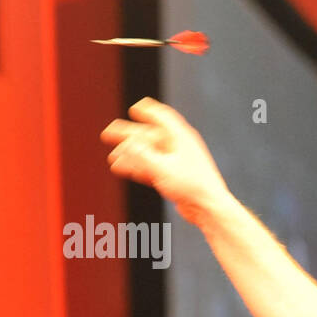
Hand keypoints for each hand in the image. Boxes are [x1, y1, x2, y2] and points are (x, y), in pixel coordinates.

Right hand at [101, 97, 230, 223]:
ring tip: (112, 158)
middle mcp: (180, 147)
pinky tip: (124, 171)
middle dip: (128, 134)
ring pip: (149, 154)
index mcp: (181, 137)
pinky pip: (153, 168)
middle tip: (107, 133)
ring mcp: (178, 163)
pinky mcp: (176, 177)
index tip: (134, 108)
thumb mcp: (162, 168)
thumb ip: (142, 155)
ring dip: (130, 155)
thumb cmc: (191, 186)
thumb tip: (126, 142)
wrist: (209, 209)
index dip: (148, 110)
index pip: (163, 116)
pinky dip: (138, 168)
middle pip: (149, 136)